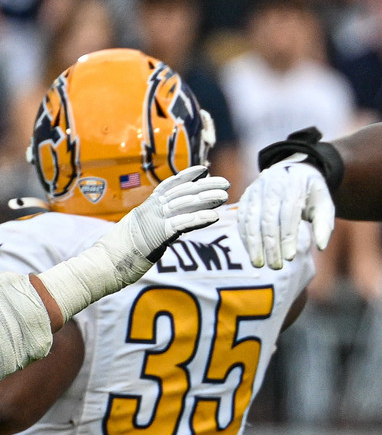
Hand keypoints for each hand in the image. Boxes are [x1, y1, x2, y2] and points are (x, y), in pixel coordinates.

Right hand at [114, 164, 230, 259]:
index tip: (203, 169)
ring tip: (224, 196)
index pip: (168, 187)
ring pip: (183, 205)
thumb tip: (170, 228)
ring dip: (206, 199)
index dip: (186, 177)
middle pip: (180, 193)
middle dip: (204, 186)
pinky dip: (198, 219)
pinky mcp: (156, 235)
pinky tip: (214, 216)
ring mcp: (152, 221)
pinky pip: (181, 224)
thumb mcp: (140, 235)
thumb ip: (156, 228)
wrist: (103, 264)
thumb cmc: (120, 254)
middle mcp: (149, 211)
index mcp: (146, 209)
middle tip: (224, 182)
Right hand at [236, 155, 334, 269]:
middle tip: (276, 267)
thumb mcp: (324, 204)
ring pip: (251, 219)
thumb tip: (321, 247)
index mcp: (293, 186)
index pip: (288, 214)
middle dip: (271, 245)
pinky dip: (245, 237)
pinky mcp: (246, 197)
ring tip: (260, 265)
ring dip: (254, 244)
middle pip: (268, 219)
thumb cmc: (311, 194)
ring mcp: (255, 190)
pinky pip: (242, 218)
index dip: (288, 237)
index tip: (290, 258)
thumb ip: (324, 225)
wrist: (292, 171)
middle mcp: (271, 186)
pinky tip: (251, 252)